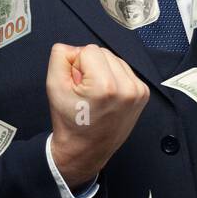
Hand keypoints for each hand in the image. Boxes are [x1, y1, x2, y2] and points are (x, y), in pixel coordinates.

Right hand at [46, 43, 149, 189]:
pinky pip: (125, 70)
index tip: (75, 83)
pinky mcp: (143, 93)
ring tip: (95, 93)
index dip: (76, 64)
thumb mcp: (54, 87)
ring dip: (103, 70)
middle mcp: (126, 87)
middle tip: (84, 89)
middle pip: (103, 52)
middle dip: (90, 66)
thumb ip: (59, 58)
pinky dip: (114, 77)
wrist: (86, 150)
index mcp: (105, 86)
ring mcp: (138, 91)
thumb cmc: (71, 123)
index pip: (88, 50)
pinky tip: (107, 95)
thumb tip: (70, 47)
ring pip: (115, 59)